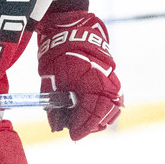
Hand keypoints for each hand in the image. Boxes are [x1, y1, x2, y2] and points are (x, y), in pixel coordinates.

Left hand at [37, 11, 122, 140]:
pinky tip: (88, 110)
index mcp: (93, 81)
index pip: (93, 112)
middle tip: (74, 129)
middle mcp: (107, 80)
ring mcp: (112, 78)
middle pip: (107, 113)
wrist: (68, 28)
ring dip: (98, 117)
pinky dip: (102, 107)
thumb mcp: (51, 80)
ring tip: (80, 121)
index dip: (82, 127)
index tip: (72, 136)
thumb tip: (56, 126)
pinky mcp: (110, 76)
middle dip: (90, 124)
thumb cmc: (57, 52)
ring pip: (113, 107)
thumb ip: (55, 105)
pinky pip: (112, 98)